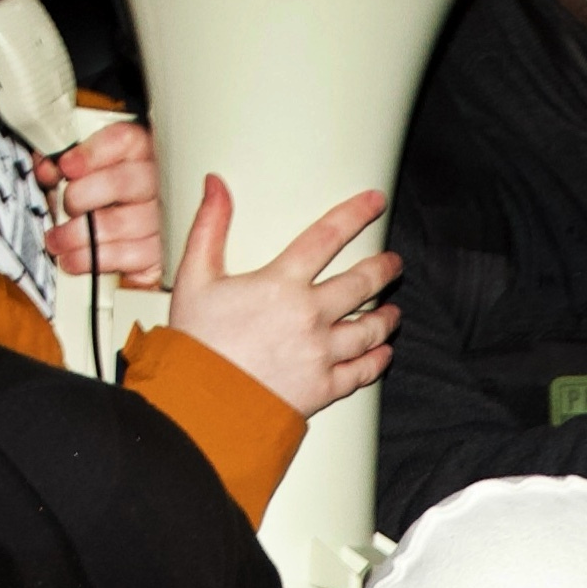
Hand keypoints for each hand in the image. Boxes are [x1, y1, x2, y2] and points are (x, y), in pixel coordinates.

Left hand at [40, 115, 167, 286]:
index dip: (90, 155)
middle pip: (120, 183)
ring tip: (57, 241)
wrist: (134, 225)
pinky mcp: (159, 253)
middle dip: (80, 196)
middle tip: (64, 205)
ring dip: (79, 235)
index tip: (65, 167)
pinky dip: (95, 261)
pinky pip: (128, 259)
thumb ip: (63, 160)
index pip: (121, 141)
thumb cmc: (107, 189)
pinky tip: (76, 259)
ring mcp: (162, 219)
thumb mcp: (87, 164)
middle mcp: (157, 181)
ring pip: (120, 225)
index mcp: (142, 147)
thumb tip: (47, 170)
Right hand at [160, 177, 400, 424]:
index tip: (374, 203)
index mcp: (282, 283)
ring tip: (393, 311)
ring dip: (387, 318)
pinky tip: (383, 353)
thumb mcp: (193, 276)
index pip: (327, 236)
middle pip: (362, 283)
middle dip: (384, 269)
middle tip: (393, 263)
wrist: (201, 402)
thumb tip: (216, 185)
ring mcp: (322, 353)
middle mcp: (310, 315)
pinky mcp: (325, 387)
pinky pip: (363, 371)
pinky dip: (378, 360)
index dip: (355, 214)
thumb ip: (208, 227)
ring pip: (370, 329)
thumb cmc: (196, 342)